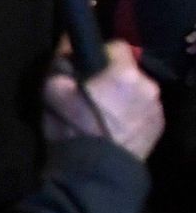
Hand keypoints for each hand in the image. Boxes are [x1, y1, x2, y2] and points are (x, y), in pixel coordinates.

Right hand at [43, 40, 163, 162]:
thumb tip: (68, 41)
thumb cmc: (72, 126)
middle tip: (93, 94)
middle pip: (129, 71)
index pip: (117, 45)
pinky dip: (132, 114)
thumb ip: (62, 61)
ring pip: (138, 91)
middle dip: (114, 77)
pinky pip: (144, 110)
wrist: (95, 171)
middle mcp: (148, 85)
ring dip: (124, 97)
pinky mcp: (159, 127)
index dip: (100, 54)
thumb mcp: (52, 89)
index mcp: (124, 72)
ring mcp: (157, 107)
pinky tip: (116, 127)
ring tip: (105, 114)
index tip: (88, 69)